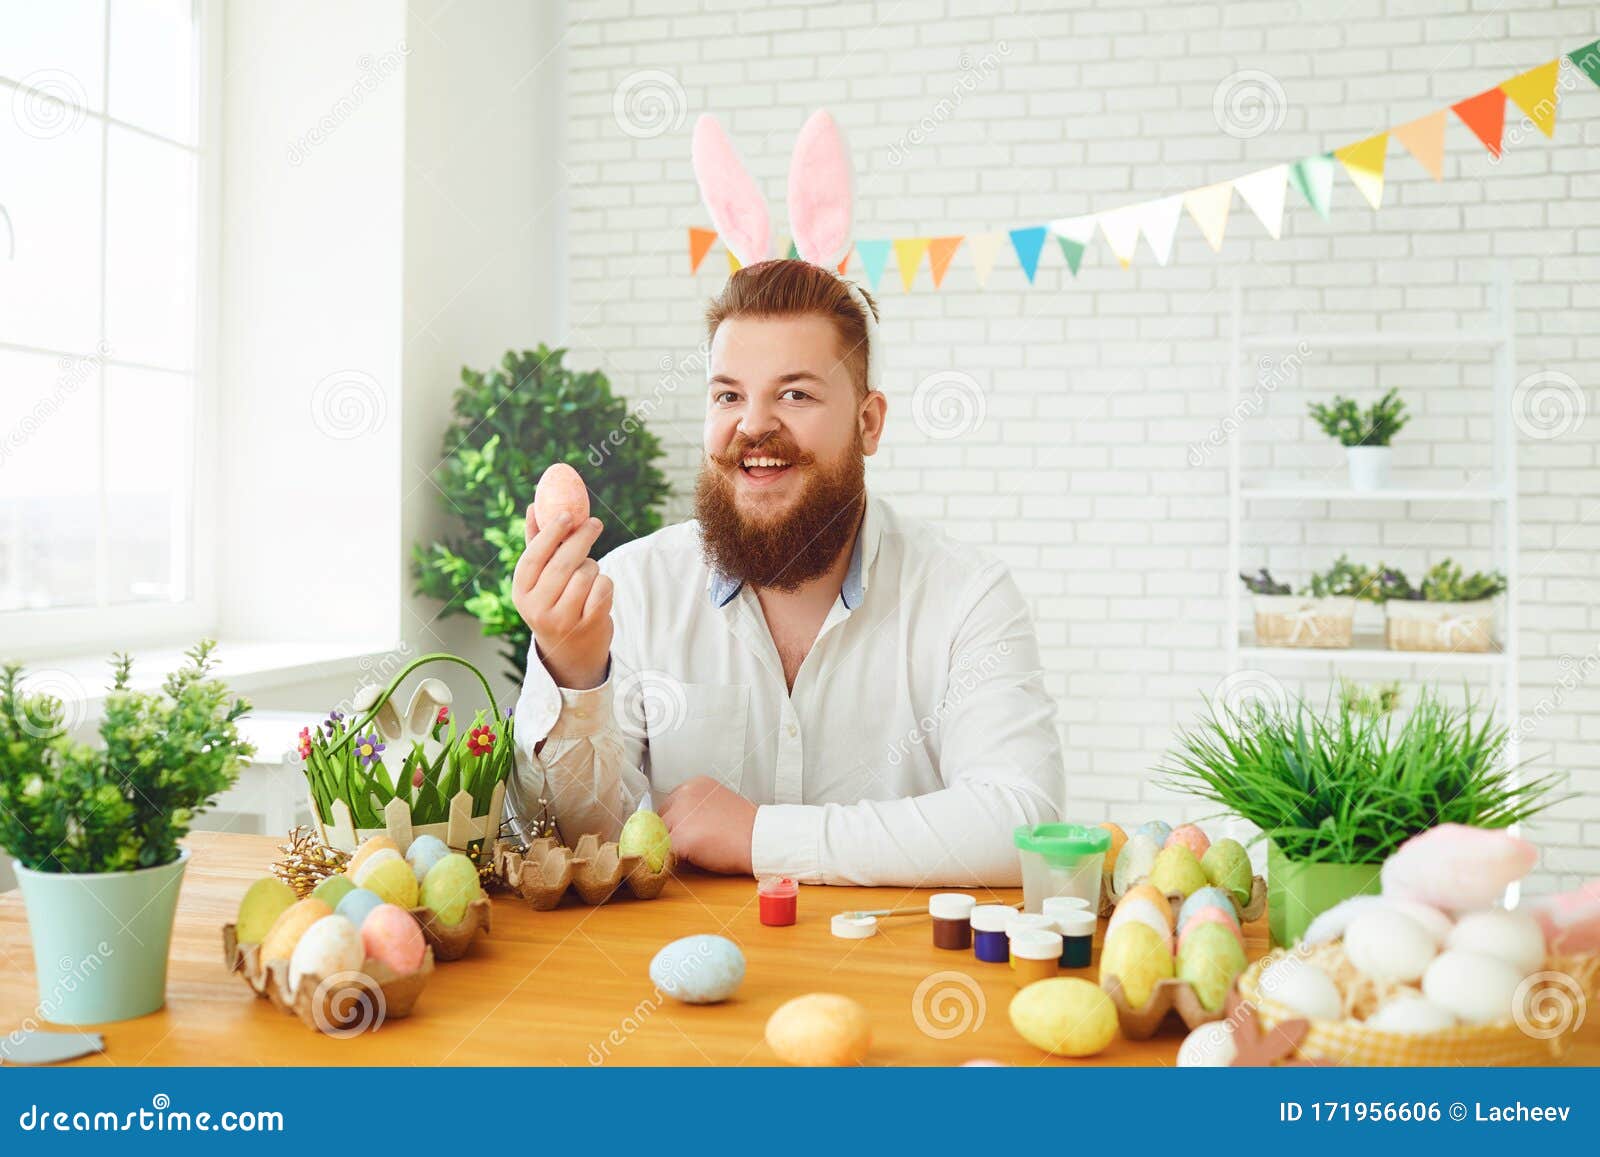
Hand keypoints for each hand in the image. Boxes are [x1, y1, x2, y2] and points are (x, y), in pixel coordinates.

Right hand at [512, 506, 612, 689]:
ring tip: (588, 574)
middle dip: (582, 538)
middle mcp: (538, 609)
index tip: (567, 514)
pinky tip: (598, 590)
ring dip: (593, 566)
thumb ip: (537, 543)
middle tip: (595, 523)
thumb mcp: (539, 579)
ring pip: (586, 574)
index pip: (534, 557)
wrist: (570, 651)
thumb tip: (534, 506)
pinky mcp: (588, 626)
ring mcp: (563, 620)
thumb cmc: (553, 601)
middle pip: (564, 563)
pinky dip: (605, 582)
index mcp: (521, 592)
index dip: (550, 533)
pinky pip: (603, 588)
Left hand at [659, 776, 756, 875]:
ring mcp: (680, 815)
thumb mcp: (720, 805)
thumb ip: (698, 809)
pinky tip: (696, 859)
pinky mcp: (679, 837)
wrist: (760, 840)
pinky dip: (676, 860)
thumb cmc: (747, 827)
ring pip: (661, 836)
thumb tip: (682, 825)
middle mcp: (684, 794)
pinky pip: (666, 853)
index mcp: (695, 784)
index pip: (670, 804)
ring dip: (674, 847)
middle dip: (673, 833)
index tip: (688, 832)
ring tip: (699, 852)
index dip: (678, 822)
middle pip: (662, 819)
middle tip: (695, 844)